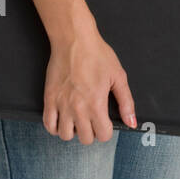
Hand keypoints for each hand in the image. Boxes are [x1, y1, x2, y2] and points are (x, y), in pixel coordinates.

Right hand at [43, 26, 136, 141]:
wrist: (74, 40)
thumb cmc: (97, 55)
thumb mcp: (118, 76)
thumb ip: (126, 102)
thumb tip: (131, 122)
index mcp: (96, 104)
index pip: (102, 135)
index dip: (107, 130)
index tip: (106, 122)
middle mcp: (78, 108)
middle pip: (85, 138)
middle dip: (92, 132)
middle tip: (93, 119)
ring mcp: (61, 105)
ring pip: (65, 135)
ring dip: (73, 131)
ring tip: (77, 119)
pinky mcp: (49, 99)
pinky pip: (48, 125)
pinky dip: (55, 127)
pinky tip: (62, 119)